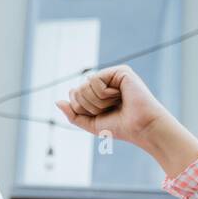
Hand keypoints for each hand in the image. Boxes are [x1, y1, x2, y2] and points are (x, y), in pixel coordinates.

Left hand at [55, 64, 197, 176]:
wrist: (140, 127)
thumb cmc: (120, 127)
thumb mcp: (90, 124)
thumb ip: (73, 114)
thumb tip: (57, 101)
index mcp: (98, 92)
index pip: (74, 95)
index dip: (81, 109)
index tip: (100, 115)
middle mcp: (105, 81)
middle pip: (77, 90)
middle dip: (89, 106)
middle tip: (109, 110)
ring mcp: (112, 75)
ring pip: (84, 86)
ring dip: (97, 102)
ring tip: (115, 104)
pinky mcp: (119, 71)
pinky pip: (95, 81)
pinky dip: (103, 94)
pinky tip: (119, 96)